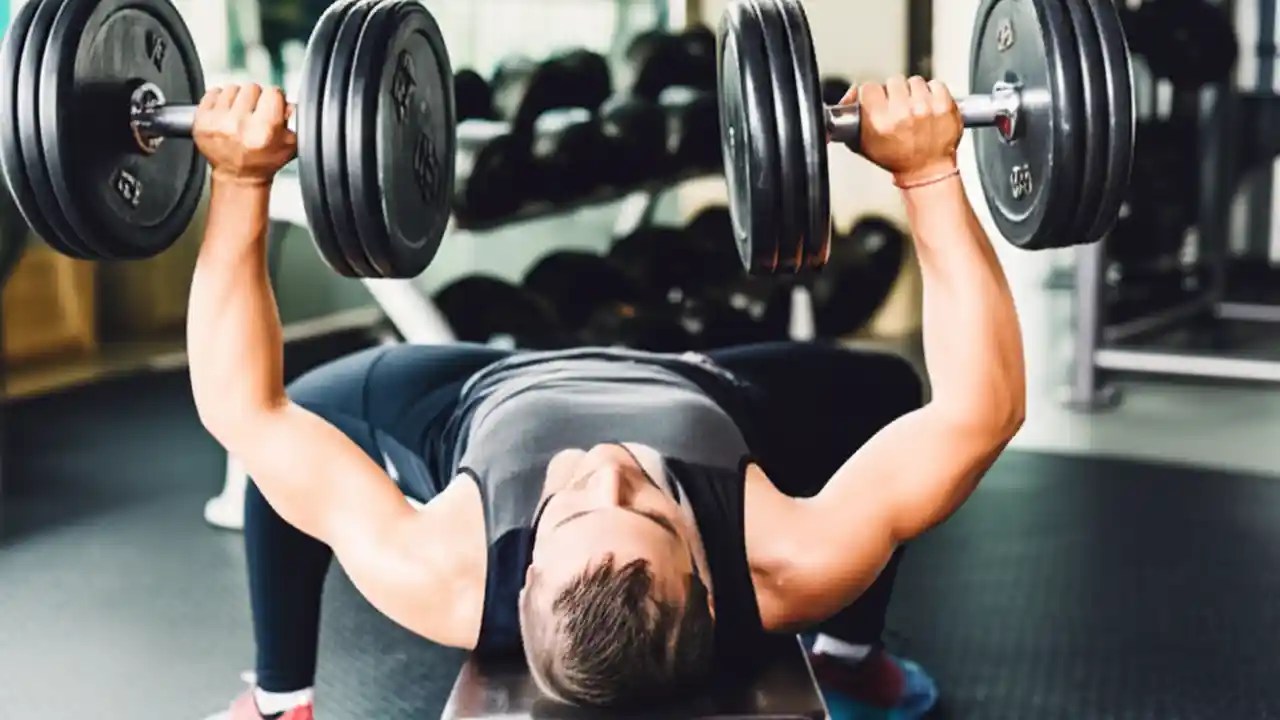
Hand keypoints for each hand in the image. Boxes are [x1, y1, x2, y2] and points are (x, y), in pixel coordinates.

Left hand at [193, 84, 296, 185]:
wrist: (237, 176)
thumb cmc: (263, 161)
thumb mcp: (289, 144)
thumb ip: (294, 119)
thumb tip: (287, 102)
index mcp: (263, 131)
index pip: (272, 92)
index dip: (274, 99)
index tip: (271, 108)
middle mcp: (239, 125)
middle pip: (252, 87)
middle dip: (255, 99)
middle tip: (254, 115)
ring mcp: (217, 122)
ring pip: (232, 88)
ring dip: (237, 99)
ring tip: (239, 115)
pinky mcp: (201, 120)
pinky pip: (213, 93)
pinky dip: (219, 101)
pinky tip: (225, 115)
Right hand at [842, 76, 961, 185]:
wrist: (927, 171)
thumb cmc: (896, 158)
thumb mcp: (864, 142)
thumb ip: (853, 114)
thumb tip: (852, 92)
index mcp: (880, 122)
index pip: (870, 87)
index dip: (874, 94)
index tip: (878, 101)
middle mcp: (902, 113)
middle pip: (894, 81)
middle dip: (895, 93)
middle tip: (898, 107)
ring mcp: (926, 108)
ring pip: (915, 81)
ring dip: (914, 92)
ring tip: (915, 109)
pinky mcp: (945, 105)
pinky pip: (936, 84)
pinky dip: (933, 93)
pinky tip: (929, 107)